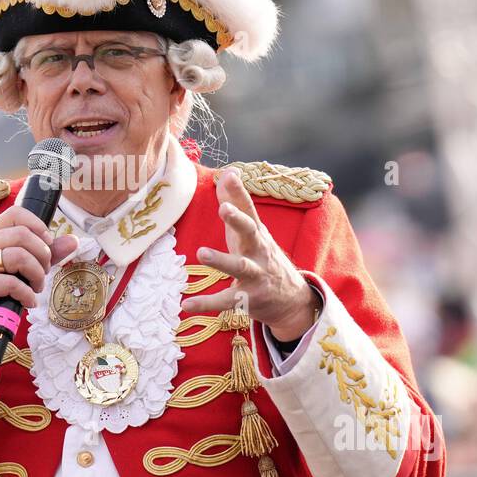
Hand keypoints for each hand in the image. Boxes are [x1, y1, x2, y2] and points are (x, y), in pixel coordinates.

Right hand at [0, 205, 77, 381]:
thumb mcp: (21, 271)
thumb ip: (44, 254)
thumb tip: (73, 240)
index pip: (16, 214)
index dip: (38, 226)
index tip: (47, 246)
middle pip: (21, 235)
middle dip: (42, 255)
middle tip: (43, 274)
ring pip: (18, 256)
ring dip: (36, 275)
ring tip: (36, 288)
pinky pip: (11, 283)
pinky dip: (27, 294)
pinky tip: (28, 302)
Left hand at [181, 168, 320, 341]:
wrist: (291, 299)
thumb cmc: (262, 257)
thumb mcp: (250, 230)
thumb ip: (236, 202)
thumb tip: (228, 171)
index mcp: (256, 233)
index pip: (249, 209)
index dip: (240, 192)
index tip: (230, 175)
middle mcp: (259, 251)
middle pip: (251, 232)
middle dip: (238, 220)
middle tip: (223, 209)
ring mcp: (256, 275)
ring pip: (239, 267)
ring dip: (221, 260)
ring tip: (201, 253)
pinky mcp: (248, 298)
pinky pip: (226, 300)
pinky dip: (206, 303)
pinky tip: (186, 305)